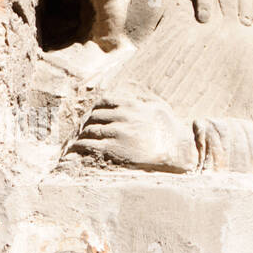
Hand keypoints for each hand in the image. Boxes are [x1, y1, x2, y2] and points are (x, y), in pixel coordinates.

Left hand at [70, 95, 197, 172]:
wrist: (174, 153)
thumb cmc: (168, 132)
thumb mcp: (158, 110)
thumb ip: (143, 103)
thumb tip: (135, 99)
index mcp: (133, 105)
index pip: (105, 101)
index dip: (96, 109)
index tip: (93, 116)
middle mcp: (124, 117)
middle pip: (95, 117)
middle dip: (87, 124)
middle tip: (84, 131)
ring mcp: (118, 133)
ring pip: (90, 131)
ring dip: (82, 136)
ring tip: (78, 142)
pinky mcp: (112, 149)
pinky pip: (88, 145)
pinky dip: (79, 147)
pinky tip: (77, 150)